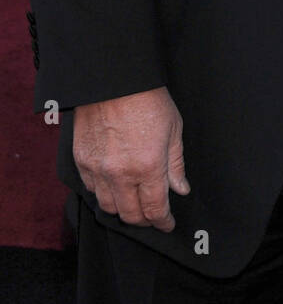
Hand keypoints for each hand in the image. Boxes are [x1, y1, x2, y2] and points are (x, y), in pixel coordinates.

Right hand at [73, 86, 188, 231]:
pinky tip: (113, 187)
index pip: (155, 209)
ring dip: (122, 209)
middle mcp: (121, 173)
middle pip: (130, 214)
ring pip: (108, 206)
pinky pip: (91, 189)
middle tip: (153, 217)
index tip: (167, 224)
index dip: (163, 222)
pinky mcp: (81, 160)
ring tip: (133, 204)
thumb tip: (180, 189)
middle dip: (144, 220)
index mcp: (149, 166)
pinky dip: (103, 193)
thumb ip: (175, 164)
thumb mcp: (173, 129)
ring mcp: (98, 169)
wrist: (114, 79)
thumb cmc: (148, 100)